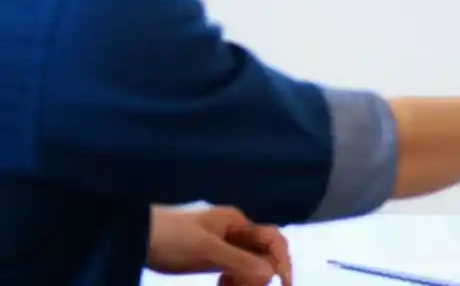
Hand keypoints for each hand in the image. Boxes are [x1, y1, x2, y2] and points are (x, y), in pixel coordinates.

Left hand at [147, 205, 291, 285]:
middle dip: (262, 273)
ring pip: (248, 262)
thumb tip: (271, 273)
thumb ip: (240, 261)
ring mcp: (221, 241)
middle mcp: (234, 229)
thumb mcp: (206, 251)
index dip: (282, 262)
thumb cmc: (170, 238)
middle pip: (263, 252)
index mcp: (237, 222)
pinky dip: (234, 279)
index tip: (283, 285)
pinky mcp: (209, 254)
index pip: (273, 240)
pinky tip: (223, 285)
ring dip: (247, 278)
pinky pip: (233, 267)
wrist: (133, 234)